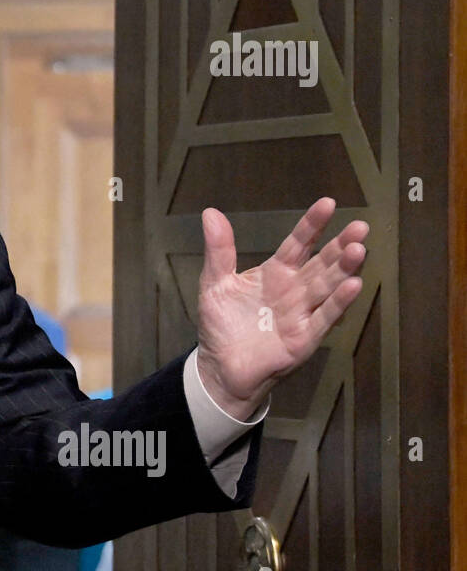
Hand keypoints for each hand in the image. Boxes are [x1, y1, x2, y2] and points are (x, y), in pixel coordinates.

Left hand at [195, 197, 366, 419]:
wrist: (220, 367)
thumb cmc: (221, 324)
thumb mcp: (215, 283)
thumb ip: (219, 251)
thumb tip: (210, 213)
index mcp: (274, 273)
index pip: (297, 244)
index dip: (311, 225)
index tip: (327, 203)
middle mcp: (294, 290)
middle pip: (321, 263)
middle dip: (340, 245)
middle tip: (359, 226)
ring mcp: (302, 313)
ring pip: (326, 287)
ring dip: (343, 269)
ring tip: (358, 250)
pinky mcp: (303, 338)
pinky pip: (323, 317)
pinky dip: (338, 303)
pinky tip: (353, 285)